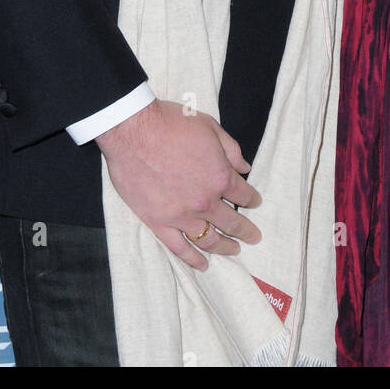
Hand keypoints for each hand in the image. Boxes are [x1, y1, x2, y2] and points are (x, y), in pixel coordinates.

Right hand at [96, 99, 261, 269]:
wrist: (134, 131)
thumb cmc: (172, 124)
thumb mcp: (210, 127)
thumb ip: (231, 149)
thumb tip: (245, 167)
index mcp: (221, 176)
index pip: (243, 194)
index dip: (252, 199)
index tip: (255, 202)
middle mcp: (205, 201)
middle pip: (231, 221)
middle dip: (245, 230)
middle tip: (254, 237)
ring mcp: (181, 215)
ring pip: (208, 239)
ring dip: (224, 247)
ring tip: (234, 251)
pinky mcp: (158, 222)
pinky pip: (179, 248)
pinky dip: (192, 259)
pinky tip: (203, 264)